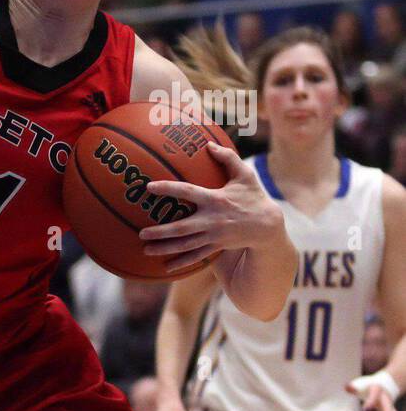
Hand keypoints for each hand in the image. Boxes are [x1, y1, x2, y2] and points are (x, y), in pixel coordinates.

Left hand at [139, 142, 284, 271]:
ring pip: (186, 245)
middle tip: (141, 232)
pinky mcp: (216, 247)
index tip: (149, 187)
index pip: (187, 192)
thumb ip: (227, 158)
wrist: (268, 225)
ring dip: (165, 248)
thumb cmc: (253, 197)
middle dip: (160, 231)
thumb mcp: (245, 175)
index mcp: (215, 199)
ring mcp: (214, 236)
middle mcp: (212, 220)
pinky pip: (196, 257)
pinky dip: (181, 262)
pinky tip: (166, 267)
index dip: (168, 189)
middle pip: (181, 228)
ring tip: (145, 249)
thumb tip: (209, 144)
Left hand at [347, 372, 400, 410]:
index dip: (371, 402)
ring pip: (392, 410)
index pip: (374, 395)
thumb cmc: (367, 386)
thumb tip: (347, 388)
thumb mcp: (360, 384)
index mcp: (376, 389)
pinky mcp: (390, 409)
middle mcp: (384, 396)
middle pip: (387, 404)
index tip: (366, 410)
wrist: (383, 384)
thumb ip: (353, 387)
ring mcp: (389, 403)